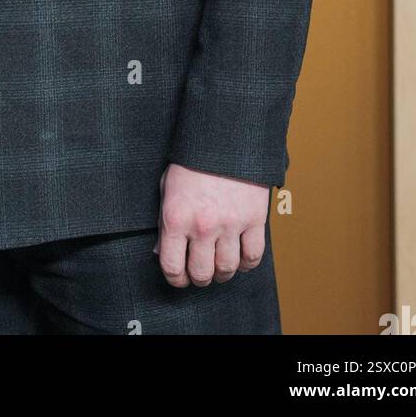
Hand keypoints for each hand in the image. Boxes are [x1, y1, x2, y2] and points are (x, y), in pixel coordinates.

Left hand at [154, 162, 269, 287]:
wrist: (224, 137)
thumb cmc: (192, 162)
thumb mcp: (167, 188)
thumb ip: (164, 222)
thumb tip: (161, 253)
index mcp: (176, 218)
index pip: (172, 267)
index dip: (175, 279)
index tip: (180, 277)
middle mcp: (202, 225)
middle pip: (202, 274)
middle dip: (199, 278)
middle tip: (200, 272)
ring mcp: (230, 224)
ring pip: (227, 269)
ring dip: (222, 273)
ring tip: (219, 266)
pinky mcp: (254, 219)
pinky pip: (253, 256)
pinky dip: (246, 263)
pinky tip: (240, 257)